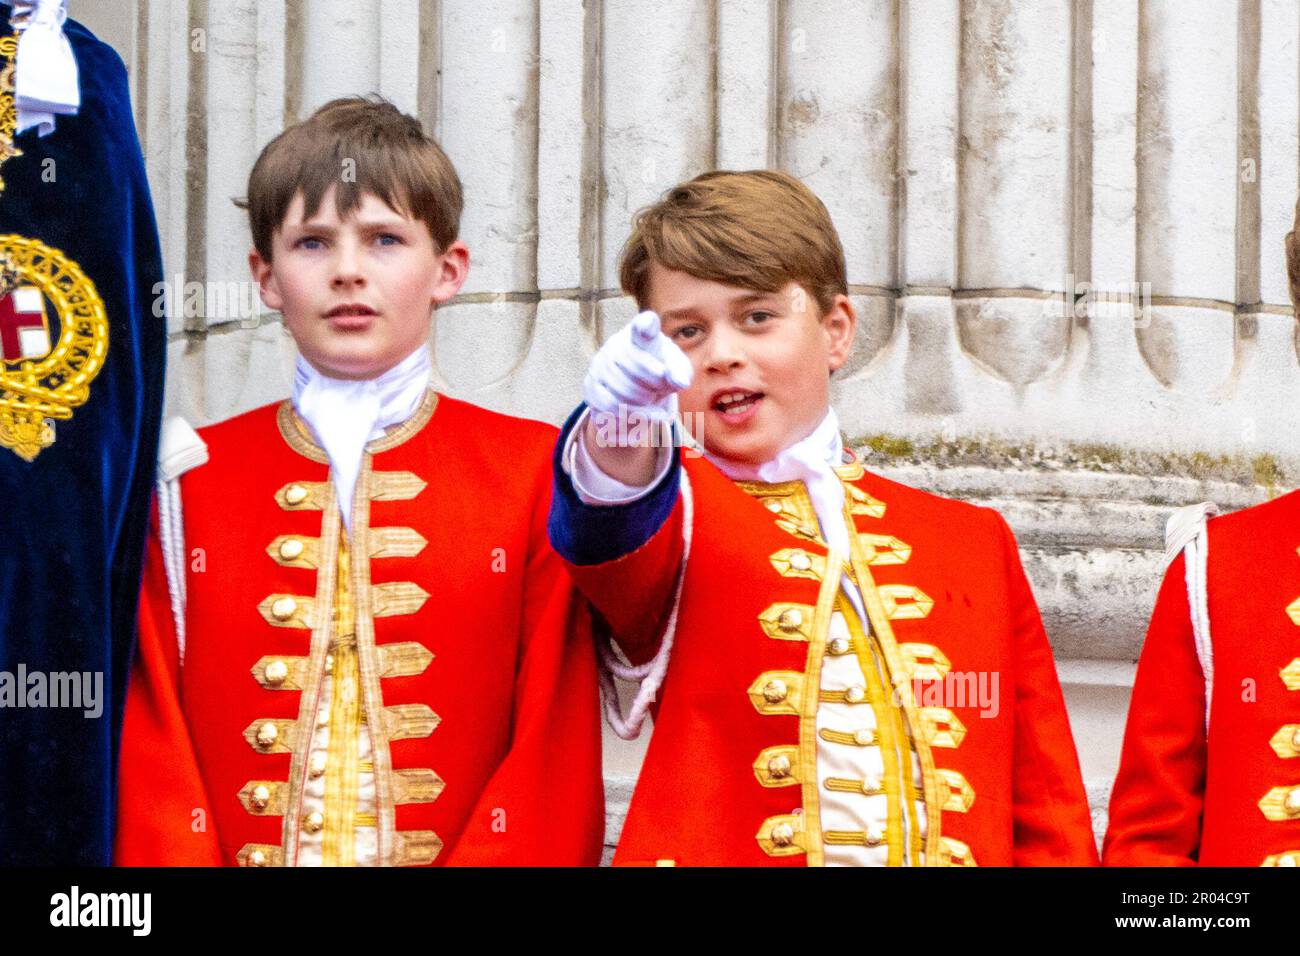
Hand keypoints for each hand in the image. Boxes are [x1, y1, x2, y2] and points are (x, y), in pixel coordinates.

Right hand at [582, 310, 692, 430]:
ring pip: (622, 389)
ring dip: (643, 402)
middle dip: (653, 384)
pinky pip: (609, 405)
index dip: (646, 326)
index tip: (648, 326)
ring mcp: (599, 363)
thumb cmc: (661, 374)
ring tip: (652, 401)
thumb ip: (680, 373)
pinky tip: (642, 414)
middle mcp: (616, 343)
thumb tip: (680, 382)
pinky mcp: (590, 385)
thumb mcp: (675, 372)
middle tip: (662, 390)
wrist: (639, 393)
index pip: (644, 325)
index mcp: (642, 333)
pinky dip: (629, 414)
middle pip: (634, 365)